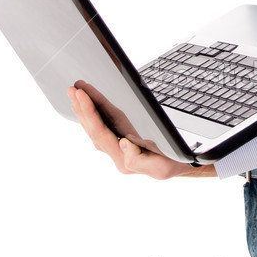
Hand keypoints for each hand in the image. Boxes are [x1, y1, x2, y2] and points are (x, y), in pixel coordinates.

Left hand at [67, 87, 216, 178]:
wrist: (183, 164)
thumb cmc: (173, 163)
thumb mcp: (161, 168)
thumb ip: (139, 161)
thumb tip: (123, 144)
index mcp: (124, 159)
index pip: (101, 133)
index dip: (90, 113)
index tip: (83, 95)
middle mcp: (117, 153)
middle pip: (94, 129)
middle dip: (82, 108)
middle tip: (73, 88)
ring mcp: (118, 147)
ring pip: (96, 127)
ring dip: (85, 109)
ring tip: (76, 91)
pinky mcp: (122, 139)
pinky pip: (103, 125)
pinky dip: (94, 111)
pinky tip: (88, 102)